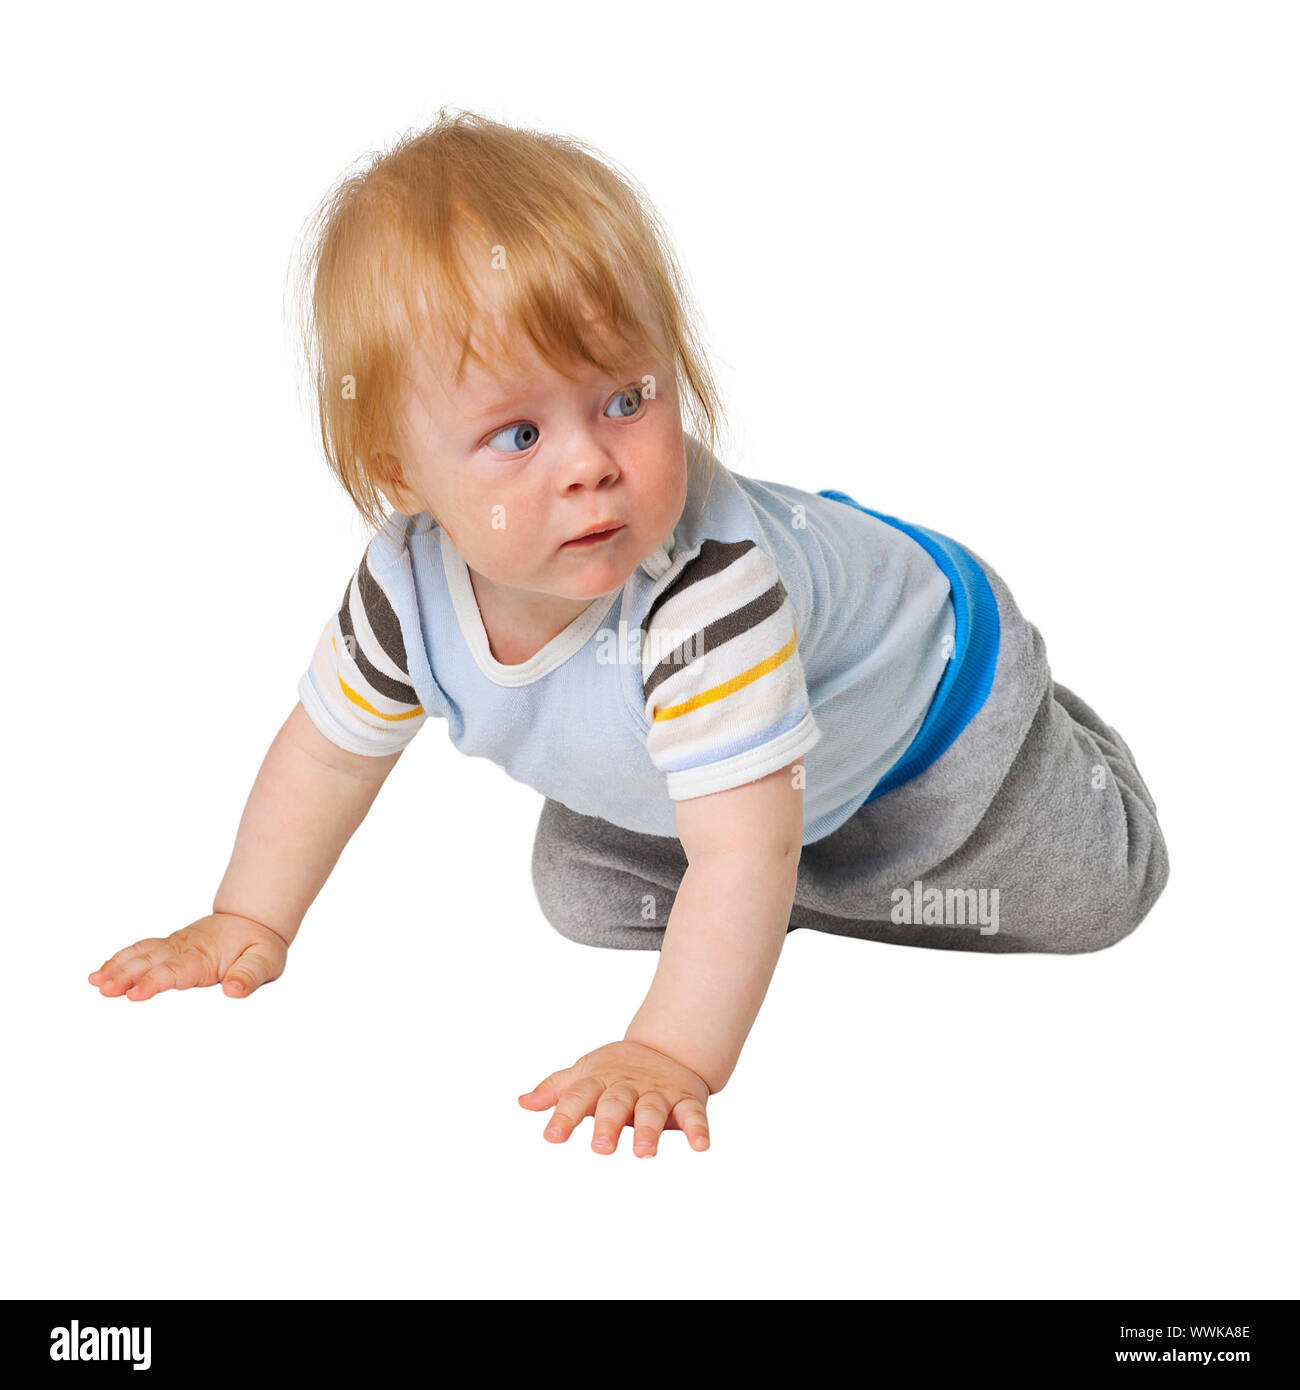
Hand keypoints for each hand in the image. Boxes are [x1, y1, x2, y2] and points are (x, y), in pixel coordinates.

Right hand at [87, 913, 289, 999]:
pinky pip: (140, 950)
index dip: (154, 982)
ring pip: (140, 954)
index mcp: (204, 956)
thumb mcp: (266, 960)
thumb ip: (249, 975)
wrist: (254, 919)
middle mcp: (184, 949)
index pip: (175, 970)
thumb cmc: (260, 944)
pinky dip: (119, 959)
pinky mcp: (168, 947)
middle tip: (103, 990)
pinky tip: (100, 972)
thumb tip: (233, 991)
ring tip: (94, 982)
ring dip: (117, 967)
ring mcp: (174, 946)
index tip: (134, 994)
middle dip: (125, 975)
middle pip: (150, 962)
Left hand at [518, 1041, 710, 1156]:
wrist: (668, 1045)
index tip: (552, 1137)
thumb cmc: (617, 1070)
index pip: (578, 1096)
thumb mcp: (585, 1074)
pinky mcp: (686, 1099)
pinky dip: (698, 1129)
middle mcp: (627, 1086)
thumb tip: (523, 1102)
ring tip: (643, 1153)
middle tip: (600, 1148)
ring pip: (652, 1109)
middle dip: (608, 1124)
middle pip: (616, 1103)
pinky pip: (693, 1114)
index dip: (565, 1116)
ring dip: (649, 1131)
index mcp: (600, 1080)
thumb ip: (557, 1091)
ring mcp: (658, 1092)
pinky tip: (700, 1147)